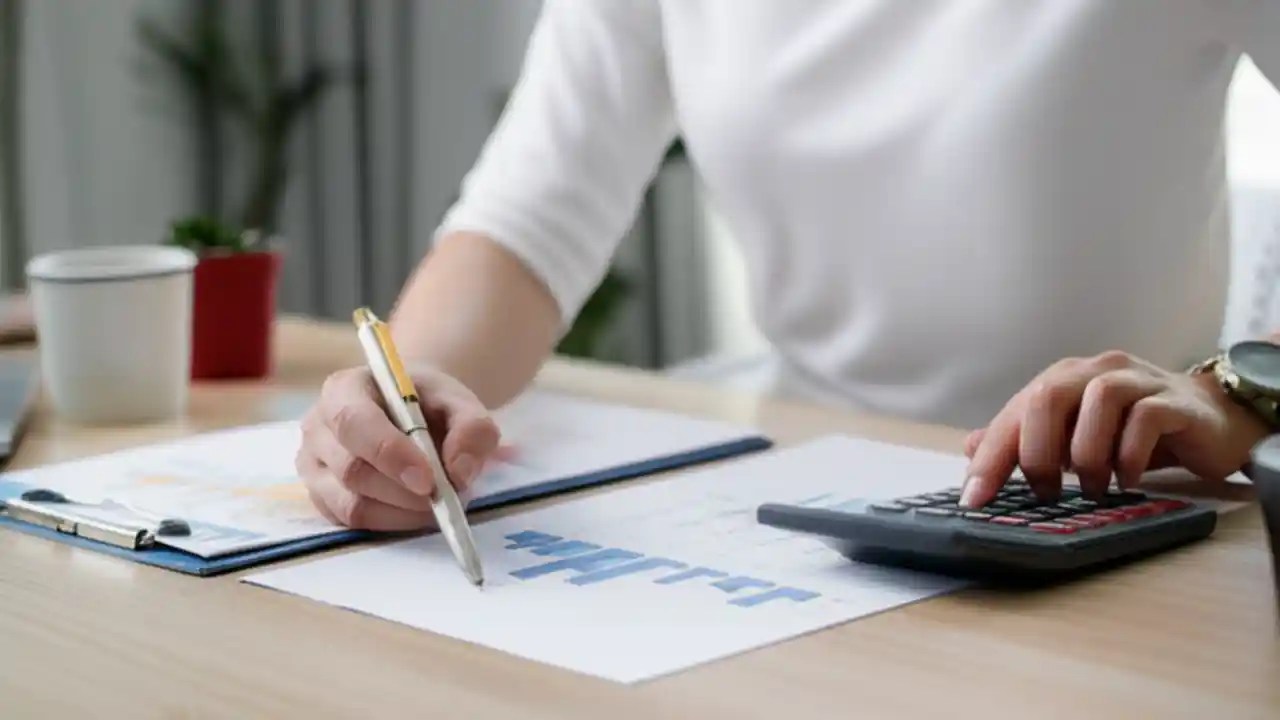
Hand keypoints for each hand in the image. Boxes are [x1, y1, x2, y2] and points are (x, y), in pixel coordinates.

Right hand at [297, 366, 499, 529]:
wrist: (412, 412)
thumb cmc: (429, 403)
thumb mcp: (460, 402)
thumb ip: (472, 428)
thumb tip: (460, 472)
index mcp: (344, 389)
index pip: (354, 422)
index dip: (390, 453)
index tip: (429, 479)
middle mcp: (318, 428)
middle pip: (352, 470)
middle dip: (404, 492)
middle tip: (447, 496)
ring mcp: (313, 467)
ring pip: (350, 505)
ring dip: (402, 512)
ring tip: (438, 503)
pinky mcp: (322, 499)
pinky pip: (352, 524)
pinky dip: (391, 523)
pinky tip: (417, 511)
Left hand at [961, 350, 1270, 507]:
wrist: (1213, 419)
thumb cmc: (1133, 430)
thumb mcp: (1072, 435)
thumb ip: (1023, 438)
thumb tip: (970, 448)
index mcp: (1064, 378)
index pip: (1015, 412)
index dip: (991, 457)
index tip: (975, 499)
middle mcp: (1096, 371)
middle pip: (1048, 397)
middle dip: (1039, 452)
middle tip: (1047, 491)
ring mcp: (1138, 381)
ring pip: (1098, 402)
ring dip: (1087, 454)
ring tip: (1093, 486)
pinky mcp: (1175, 401)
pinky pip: (1145, 418)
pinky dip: (1129, 455)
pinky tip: (1126, 479)